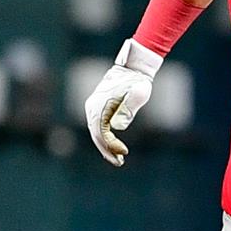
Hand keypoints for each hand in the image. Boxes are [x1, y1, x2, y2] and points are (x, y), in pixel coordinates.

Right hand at [85, 40, 159, 166]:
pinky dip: (104, 138)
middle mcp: (92, 106)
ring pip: (95, 132)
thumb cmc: (137, 81)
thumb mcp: (138, 94)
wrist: (133, 68)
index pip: (100, 131)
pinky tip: (113, 147)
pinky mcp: (97, 107)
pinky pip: (98, 127)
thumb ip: (128, 109)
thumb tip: (117, 126)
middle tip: (119, 162)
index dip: (110, 145)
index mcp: (99, 104)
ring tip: (117, 159)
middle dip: (106, 150)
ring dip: (105, 146)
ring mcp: (93, 107)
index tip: (125, 151)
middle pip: (95, 135)